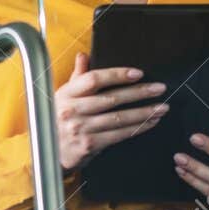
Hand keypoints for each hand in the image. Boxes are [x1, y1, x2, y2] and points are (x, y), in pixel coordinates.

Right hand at [54, 53, 168, 171]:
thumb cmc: (57, 120)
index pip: (94, 79)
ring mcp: (80, 129)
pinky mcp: (89, 145)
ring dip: (144, 113)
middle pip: (111, 98)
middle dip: (139, 93)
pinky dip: (137, 128)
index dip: (117, 75)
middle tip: (159, 88)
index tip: (138, 73)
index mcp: (66, 93)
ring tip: (162, 107)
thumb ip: (76, 77)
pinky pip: (118, 135)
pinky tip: (150, 123)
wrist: (47, 153)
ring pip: (119, 118)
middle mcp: (72, 110)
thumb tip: (83, 56)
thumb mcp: (62, 97)